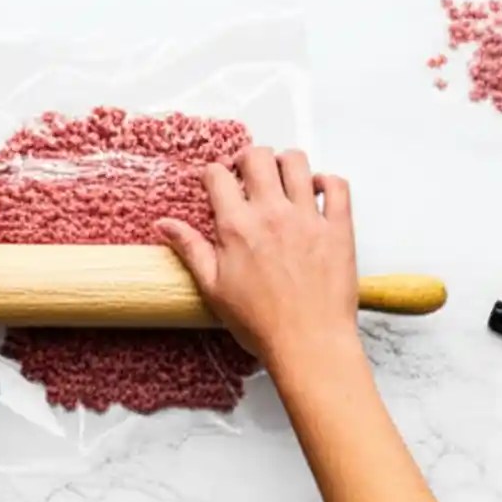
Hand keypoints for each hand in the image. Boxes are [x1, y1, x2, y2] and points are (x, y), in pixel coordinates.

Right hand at [155, 147, 358, 368]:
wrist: (308, 343)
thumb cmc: (259, 322)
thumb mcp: (213, 287)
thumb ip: (190, 248)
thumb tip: (164, 224)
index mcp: (237, 226)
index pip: (218, 175)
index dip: (213, 174)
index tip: (216, 183)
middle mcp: (272, 213)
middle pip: (257, 157)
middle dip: (247, 159)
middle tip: (246, 175)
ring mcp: (308, 218)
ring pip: (297, 162)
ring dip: (284, 163)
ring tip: (281, 181)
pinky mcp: (338, 228)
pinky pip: (337, 186)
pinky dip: (326, 181)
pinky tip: (315, 193)